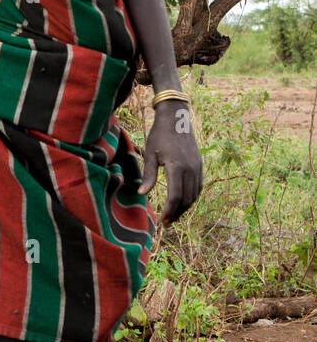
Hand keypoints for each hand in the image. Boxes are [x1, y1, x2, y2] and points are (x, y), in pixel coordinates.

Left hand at [139, 102, 203, 224]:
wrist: (176, 118)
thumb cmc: (159, 134)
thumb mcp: (150, 154)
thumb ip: (148, 175)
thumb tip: (142, 194)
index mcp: (177, 166)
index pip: (175, 196)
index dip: (169, 211)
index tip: (163, 221)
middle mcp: (191, 169)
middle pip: (187, 199)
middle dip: (177, 213)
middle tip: (167, 223)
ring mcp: (197, 167)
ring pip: (194, 195)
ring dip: (185, 208)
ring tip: (174, 215)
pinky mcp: (200, 165)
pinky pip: (199, 187)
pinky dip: (192, 197)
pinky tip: (183, 203)